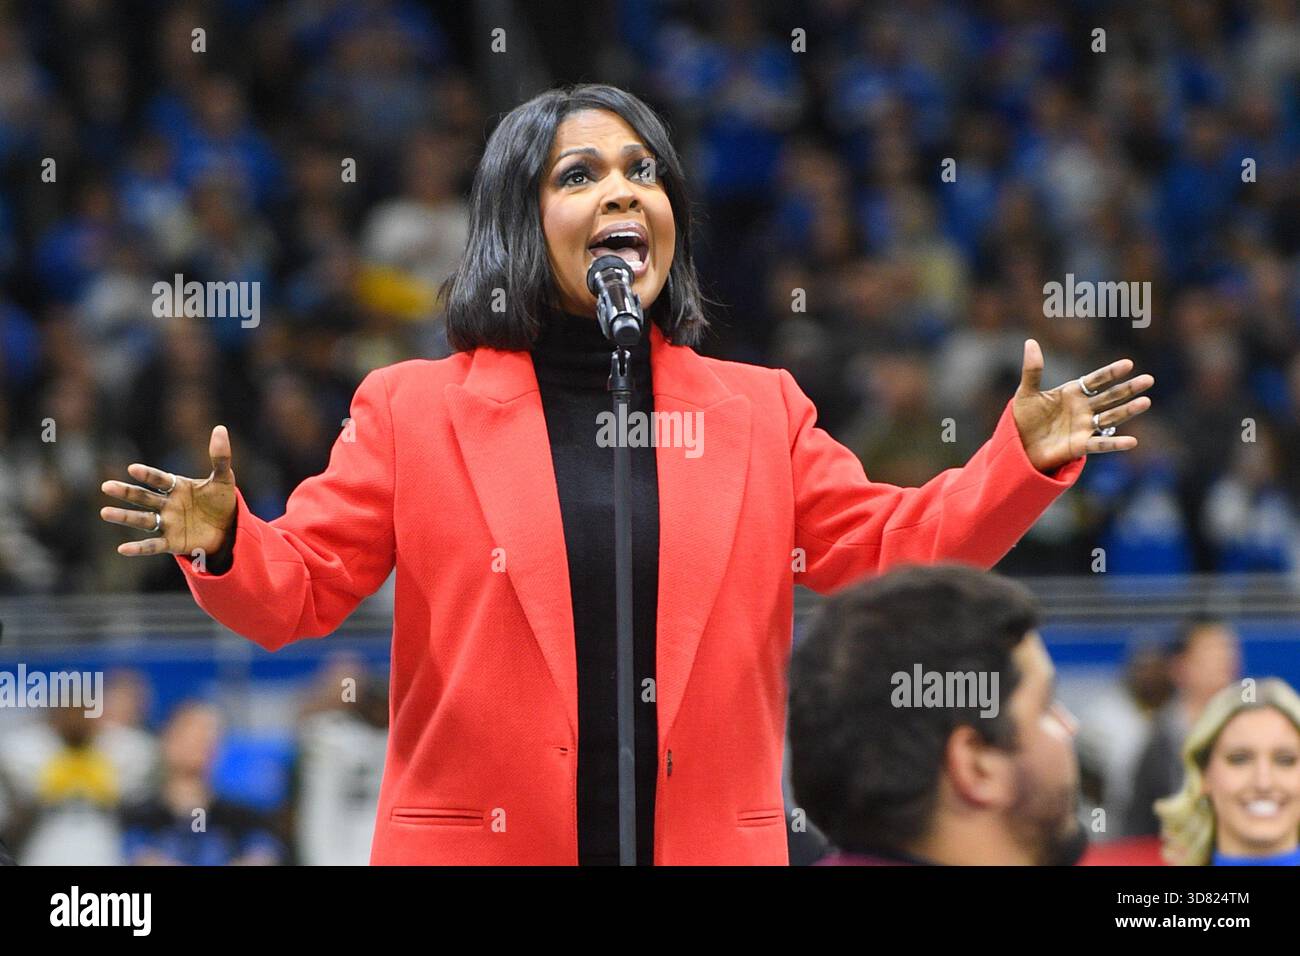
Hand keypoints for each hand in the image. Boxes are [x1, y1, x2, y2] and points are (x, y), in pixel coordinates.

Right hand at [100, 426, 236, 558]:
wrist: (229, 529)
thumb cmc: (222, 501)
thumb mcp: (223, 479)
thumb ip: (220, 457)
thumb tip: (220, 428)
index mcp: (176, 487)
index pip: (159, 479)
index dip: (147, 475)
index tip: (133, 469)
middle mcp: (167, 504)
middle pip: (143, 498)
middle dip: (126, 492)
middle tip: (106, 486)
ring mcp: (167, 524)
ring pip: (142, 519)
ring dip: (124, 516)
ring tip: (105, 512)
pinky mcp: (172, 542)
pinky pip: (153, 545)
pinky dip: (139, 548)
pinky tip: (123, 549)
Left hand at [1012, 339, 1153, 472]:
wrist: (1017, 446)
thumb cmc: (1023, 418)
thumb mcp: (1026, 393)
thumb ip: (1032, 370)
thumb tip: (1030, 342)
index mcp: (1072, 393)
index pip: (1095, 380)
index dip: (1111, 373)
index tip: (1128, 364)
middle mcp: (1083, 409)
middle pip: (1110, 397)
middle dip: (1128, 389)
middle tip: (1148, 380)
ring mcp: (1084, 427)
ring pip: (1110, 417)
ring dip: (1128, 411)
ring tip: (1146, 402)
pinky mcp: (1080, 446)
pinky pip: (1100, 444)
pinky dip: (1115, 443)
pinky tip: (1132, 442)